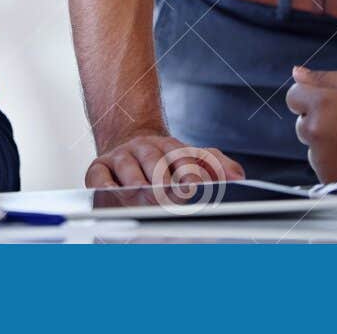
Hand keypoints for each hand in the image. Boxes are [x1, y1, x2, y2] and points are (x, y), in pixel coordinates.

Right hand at [84, 131, 243, 188]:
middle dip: (160, 175)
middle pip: (153, 158)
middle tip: (168, 192)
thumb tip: (238, 175)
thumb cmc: (162, 162)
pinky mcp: (99, 167)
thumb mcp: (190, 159)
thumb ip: (215, 165)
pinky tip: (109, 191)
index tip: (195, 184)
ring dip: (134, 178)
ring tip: (141, 191)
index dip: (188, 169)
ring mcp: (121, 157)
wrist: (128, 144)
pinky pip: (98, 174)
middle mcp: (144, 149)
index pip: (180, 155)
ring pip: (126, 164)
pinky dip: (102, 182)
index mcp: (169, 147)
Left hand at [287, 67, 336, 182]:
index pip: (293, 96)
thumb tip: (296, 72)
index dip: (310, 97)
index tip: (328, 103)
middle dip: (319, 121)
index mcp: (322, 104)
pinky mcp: (329, 179)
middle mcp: (316, 132)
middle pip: (302, 123)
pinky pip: (323, 167)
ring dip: (326, 144)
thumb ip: (323, 78)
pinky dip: (335, 164)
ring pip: (313, 147)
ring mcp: (322, 159)